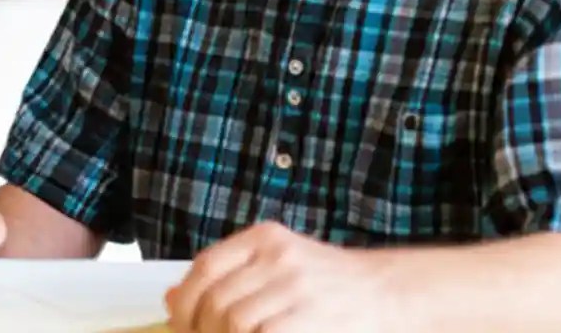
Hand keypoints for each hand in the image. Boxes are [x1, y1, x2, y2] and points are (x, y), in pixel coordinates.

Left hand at [165, 222, 398, 332]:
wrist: (390, 294)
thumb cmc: (329, 287)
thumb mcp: (277, 267)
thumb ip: (227, 279)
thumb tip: (170, 299)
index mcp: (266, 238)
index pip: (205, 267)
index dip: (184, 301)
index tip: (181, 324)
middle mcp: (279, 257)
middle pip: (215, 300)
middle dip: (201, 332)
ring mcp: (297, 287)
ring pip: (233, 322)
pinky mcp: (309, 318)